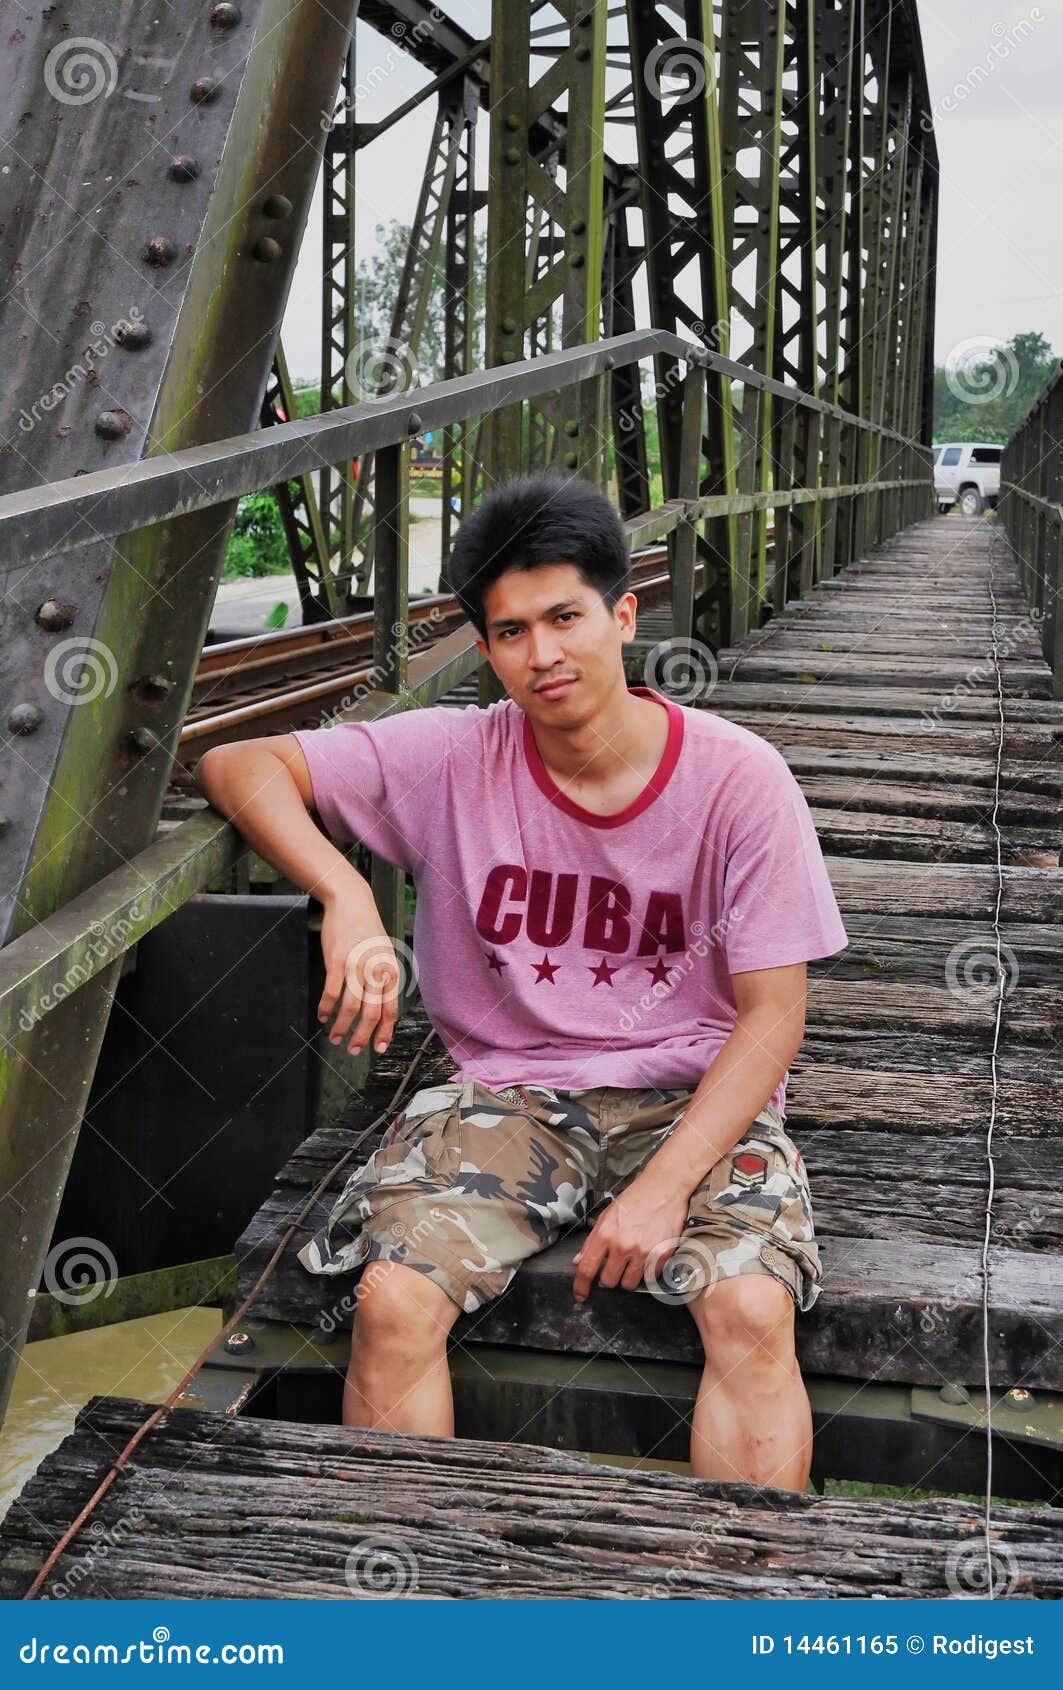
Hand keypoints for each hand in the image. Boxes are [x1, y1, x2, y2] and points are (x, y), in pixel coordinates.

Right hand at [318, 892, 401, 1056]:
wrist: (352, 902)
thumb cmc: (366, 930)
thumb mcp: (383, 955)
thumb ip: (382, 979)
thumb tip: (378, 1008)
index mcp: (390, 971)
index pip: (390, 1009)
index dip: (384, 1032)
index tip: (378, 1049)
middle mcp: (376, 970)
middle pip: (371, 1013)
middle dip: (362, 1037)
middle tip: (353, 1050)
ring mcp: (356, 965)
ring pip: (350, 1007)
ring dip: (341, 1027)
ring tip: (333, 1037)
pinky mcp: (337, 959)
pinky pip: (331, 992)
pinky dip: (325, 1008)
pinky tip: (321, 1015)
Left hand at [572, 1175, 690, 1301]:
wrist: (664, 1187)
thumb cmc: (635, 1198)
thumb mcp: (607, 1215)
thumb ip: (592, 1240)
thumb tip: (579, 1260)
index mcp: (605, 1234)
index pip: (587, 1268)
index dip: (581, 1286)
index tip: (580, 1295)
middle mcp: (623, 1246)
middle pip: (609, 1281)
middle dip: (610, 1277)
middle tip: (616, 1265)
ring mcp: (644, 1252)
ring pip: (629, 1283)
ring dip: (628, 1276)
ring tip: (633, 1261)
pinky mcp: (662, 1256)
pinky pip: (650, 1277)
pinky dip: (648, 1271)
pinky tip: (648, 1256)